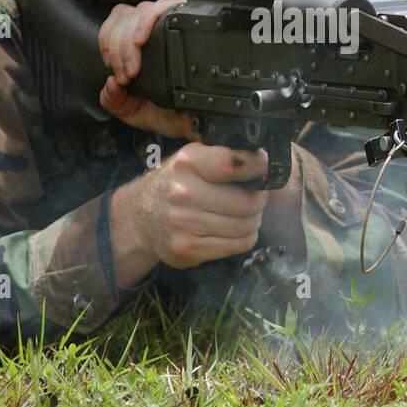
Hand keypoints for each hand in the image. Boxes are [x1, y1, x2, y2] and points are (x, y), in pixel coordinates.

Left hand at [98, 0, 193, 138]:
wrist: (202, 119)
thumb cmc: (173, 111)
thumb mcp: (136, 111)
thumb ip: (115, 102)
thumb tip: (110, 84)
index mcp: (139, 43)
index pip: (116, 21)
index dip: (108, 44)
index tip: (119, 75)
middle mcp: (153, 29)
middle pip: (126, 16)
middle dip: (119, 49)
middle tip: (128, 75)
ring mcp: (171, 21)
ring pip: (140, 11)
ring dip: (129, 39)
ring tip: (135, 67)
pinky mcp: (188, 18)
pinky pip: (164, 4)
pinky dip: (148, 19)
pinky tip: (142, 40)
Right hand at [110, 145, 270, 281]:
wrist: (139, 217)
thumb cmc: (176, 183)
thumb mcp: (193, 158)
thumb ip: (225, 156)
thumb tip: (268, 160)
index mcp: (188, 162)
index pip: (235, 164)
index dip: (260, 167)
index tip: (267, 169)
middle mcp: (183, 193)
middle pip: (248, 202)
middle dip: (259, 200)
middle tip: (255, 198)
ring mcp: (183, 224)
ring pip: (246, 226)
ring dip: (253, 221)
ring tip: (244, 214)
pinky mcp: (187, 250)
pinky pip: (237, 245)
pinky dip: (244, 238)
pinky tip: (235, 230)